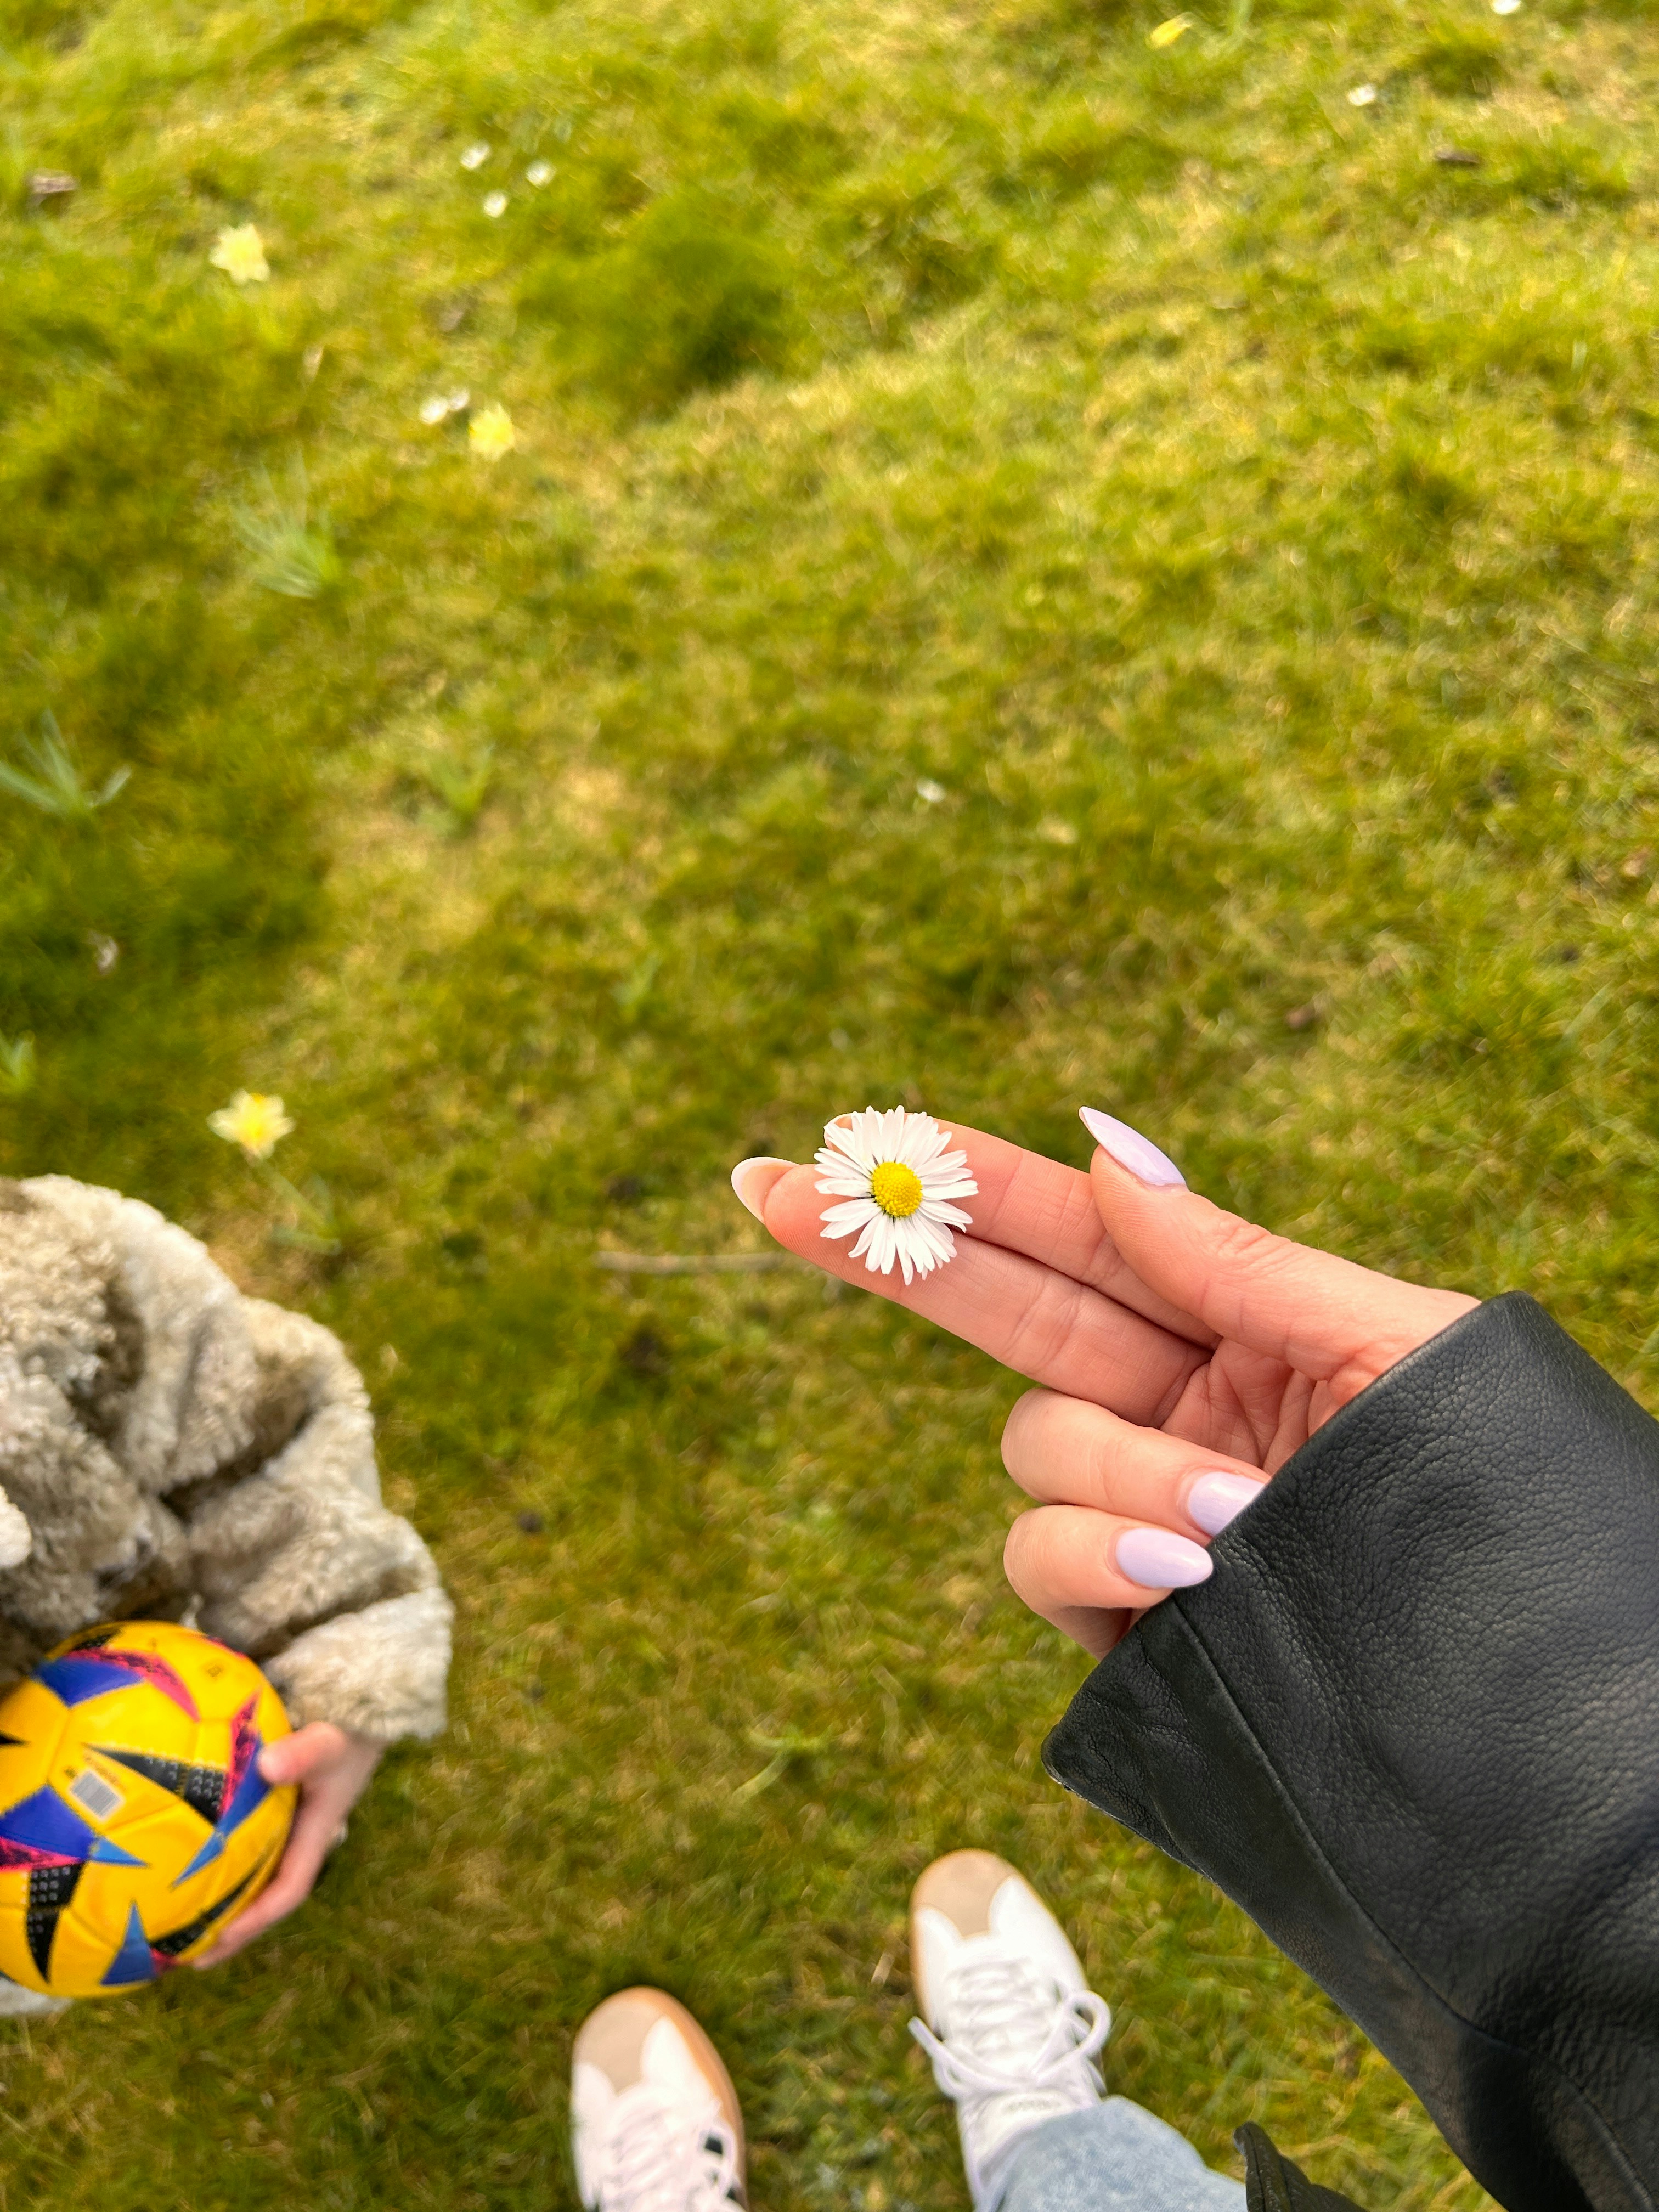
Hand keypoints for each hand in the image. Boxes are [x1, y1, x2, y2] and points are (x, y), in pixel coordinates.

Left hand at [192, 1722, 380, 1965]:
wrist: (360, 1715)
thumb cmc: (346, 1734)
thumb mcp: (329, 1742)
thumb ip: (303, 1752)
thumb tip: (267, 1766)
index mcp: (313, 1836)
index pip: (287, 1890)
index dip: (256, 1919)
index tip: (219, 1940)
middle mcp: (298, 1841)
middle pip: (265, 1898)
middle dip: (232, 1931)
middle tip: (187, 1956)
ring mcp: (286, 1829)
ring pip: (253, 1877)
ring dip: (223, 1903)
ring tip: (178, 1924)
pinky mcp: (272, 1811)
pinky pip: (242, 1849)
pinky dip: (216, 1863)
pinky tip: (183, 1864)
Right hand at [733, 1114, 1474, 1656]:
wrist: (1532, 1695)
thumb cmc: (1491, 1497)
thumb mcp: (1390, 1351)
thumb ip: (1235, 1261)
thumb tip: (1107, 1150)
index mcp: (1243, 1329)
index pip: (1080, 1236)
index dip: (970, 1184)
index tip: (862, 1135)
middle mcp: (1178, 1414)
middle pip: (1004, 1313)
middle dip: (895, 1251)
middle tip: (773, 1190)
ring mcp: (1142, 1520)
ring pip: (1031, 1449)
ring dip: (1111, 1471)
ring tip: (1231, 1520)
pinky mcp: (1127, 1628)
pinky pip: (1044, 1563)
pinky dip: (1092, 1557)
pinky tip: (1180, 1576)